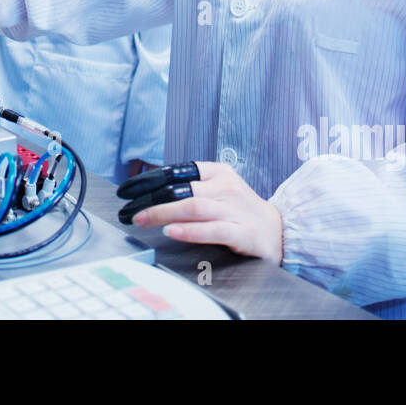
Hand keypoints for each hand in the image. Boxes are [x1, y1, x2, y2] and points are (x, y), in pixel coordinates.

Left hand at [130, 161, 283, 263]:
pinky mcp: (242, 232)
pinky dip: (190, 231)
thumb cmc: (240, 211)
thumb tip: (149, 192)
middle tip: (129, 211)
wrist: (277, 231)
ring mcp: (234, 209)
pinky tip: (173, 232)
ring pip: (194, 206)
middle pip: (181, 190)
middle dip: (151, 201)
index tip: (127, 191)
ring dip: (164, 213)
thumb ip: (190, 188)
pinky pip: (213, 229)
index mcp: (218, 172)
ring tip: (142, 220)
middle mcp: (226, 187)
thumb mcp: (218, 190)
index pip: (176, 172)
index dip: (149, 181)